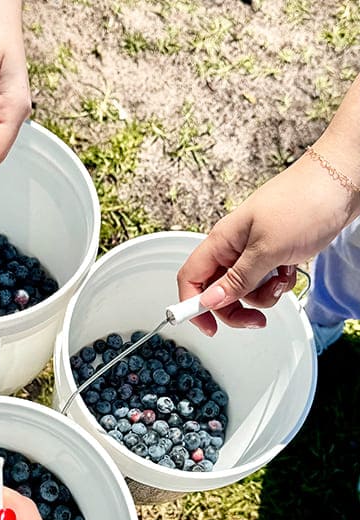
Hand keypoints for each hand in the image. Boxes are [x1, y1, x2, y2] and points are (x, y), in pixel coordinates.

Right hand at [177, 147, 359, 334]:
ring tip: (280, 281)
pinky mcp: (274, 252)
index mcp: (222, 241)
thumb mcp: (267, 249)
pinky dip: (278, 283)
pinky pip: (265, 281)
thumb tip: (210, 301)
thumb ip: (237, 279)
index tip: (208, 326)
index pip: (191, 278)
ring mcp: (254, 249)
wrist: (343, 179)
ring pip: (244, 290)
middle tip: (255, 319)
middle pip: (218, 291)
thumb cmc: (305, 201)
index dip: (193, 305)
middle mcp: (233, 246)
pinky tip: (290, 271)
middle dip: (235, 309)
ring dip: (262, 295)